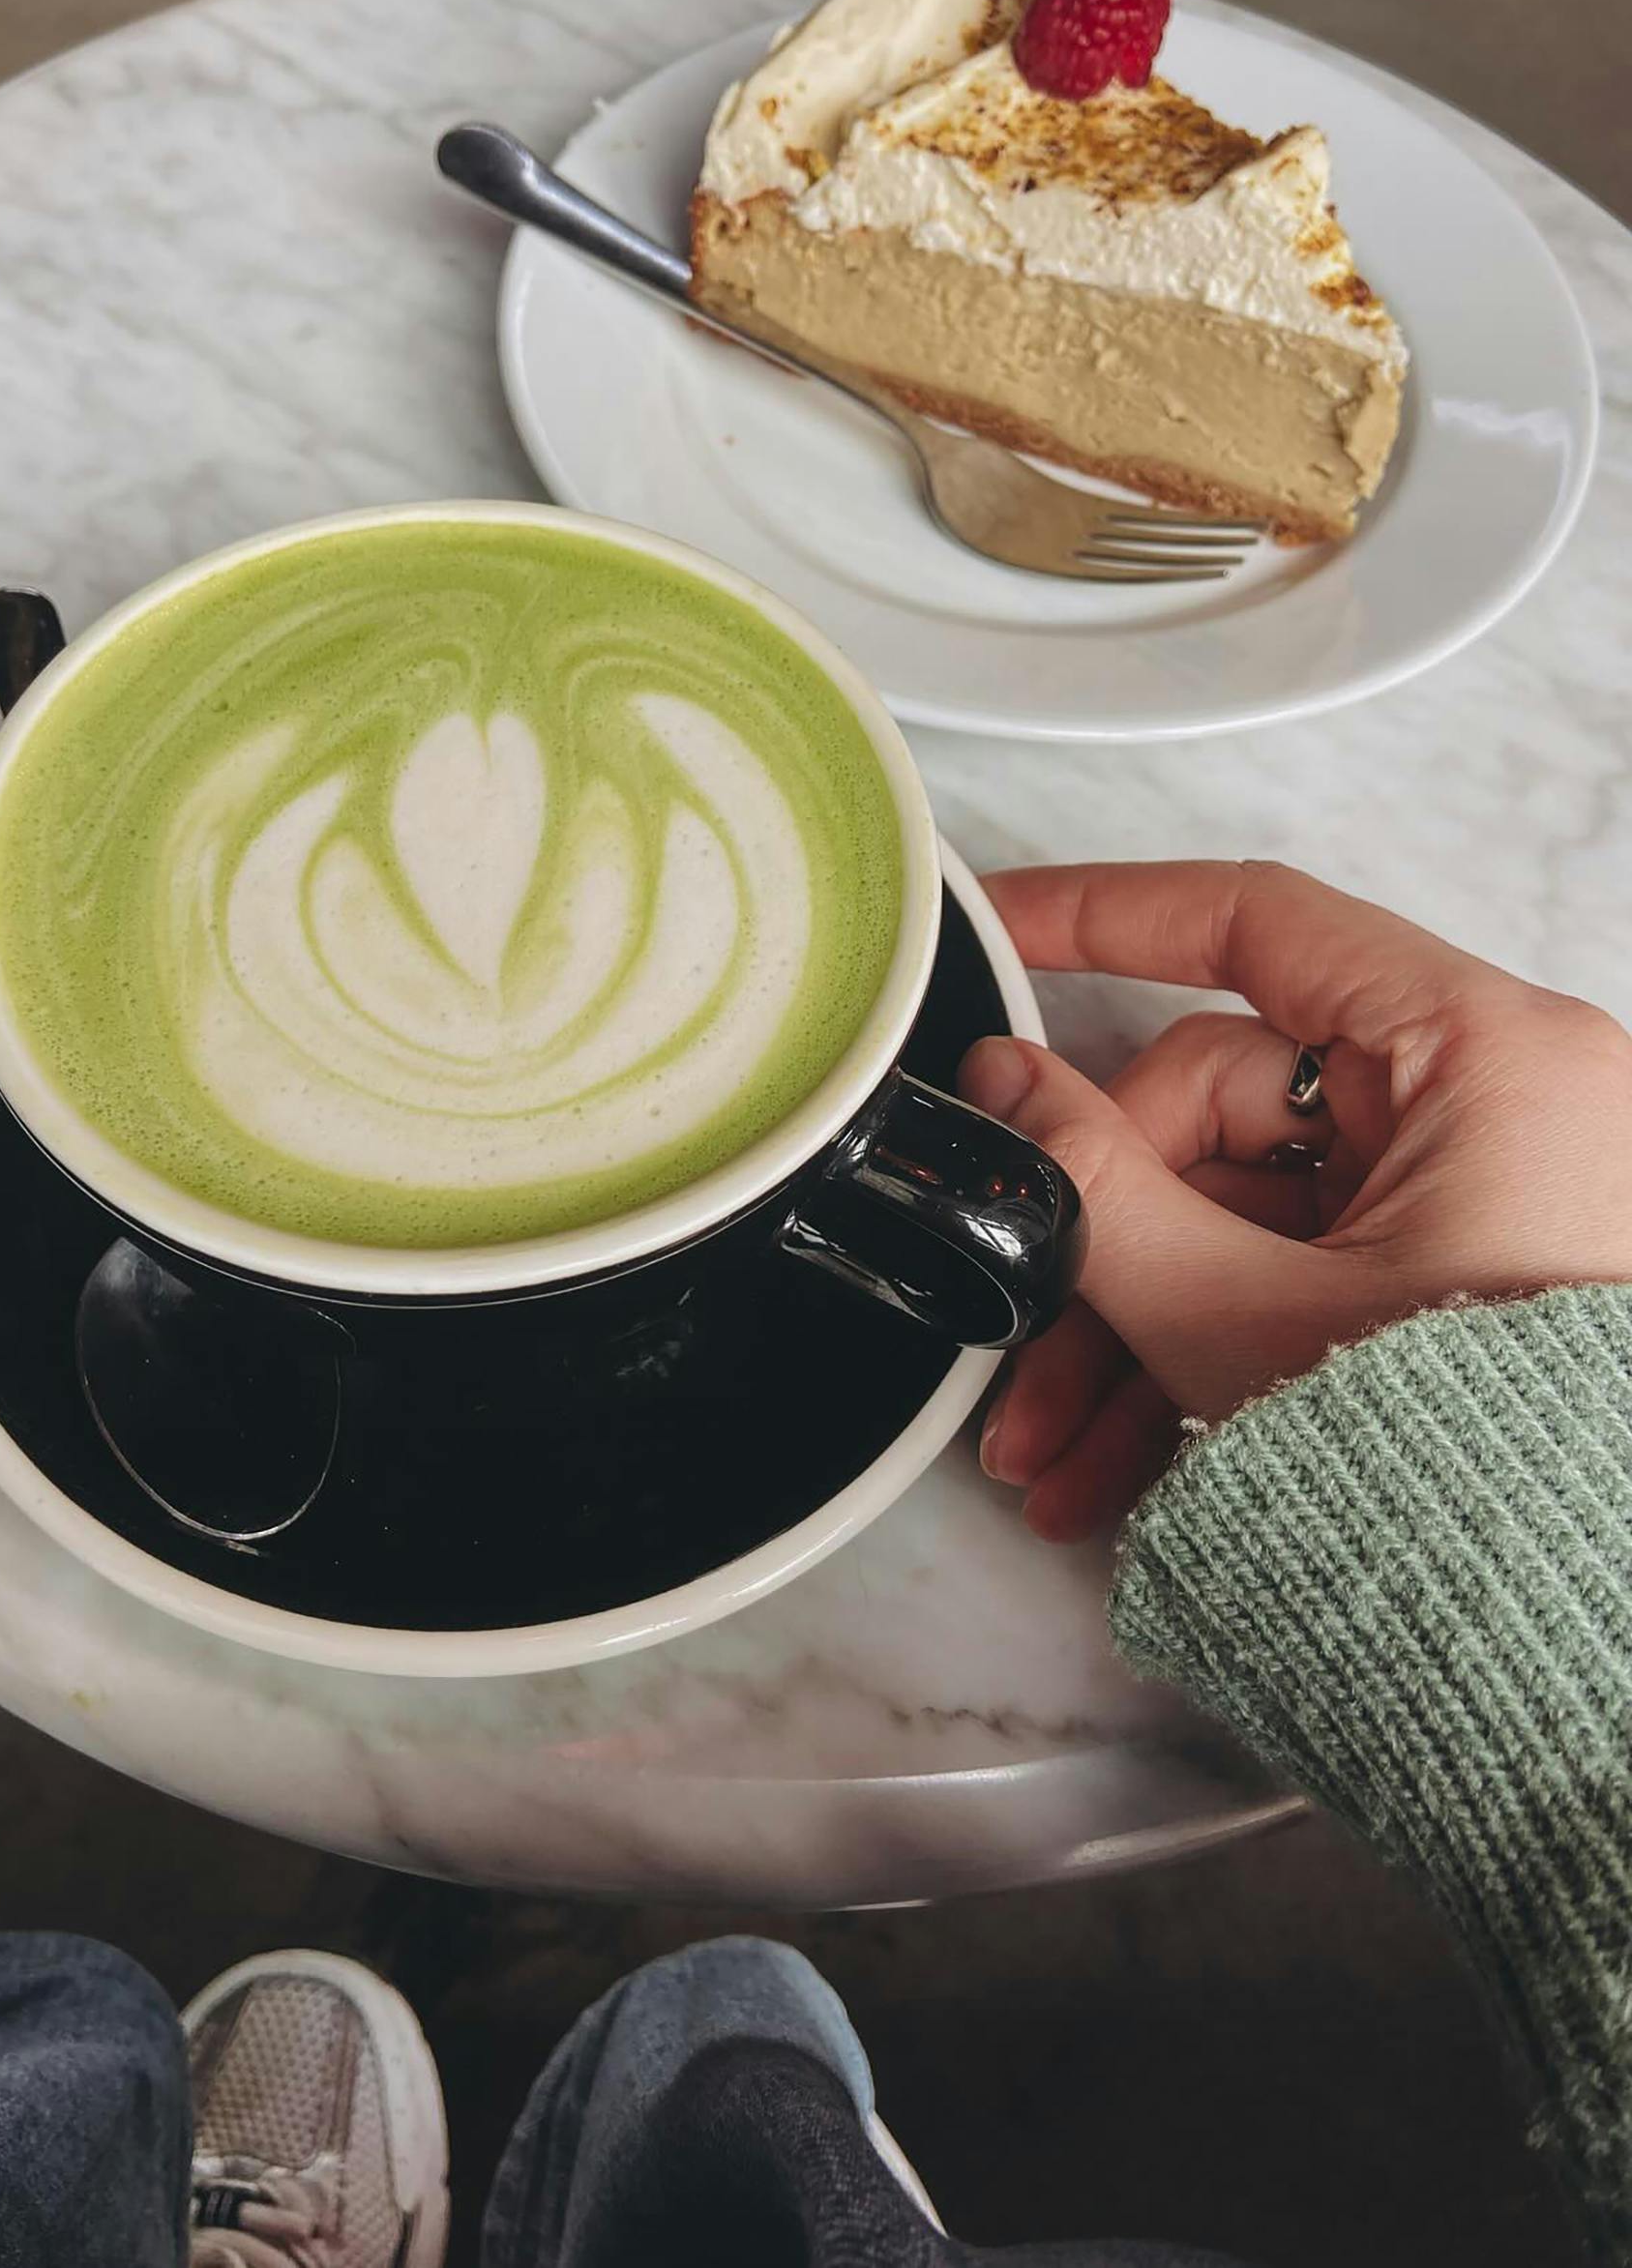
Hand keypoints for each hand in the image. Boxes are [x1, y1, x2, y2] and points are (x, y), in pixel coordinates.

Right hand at [959, 861, 1631, 1541]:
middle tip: (1020, 1336)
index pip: (1260, 924)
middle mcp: (1498, 1106)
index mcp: (1486, 1058)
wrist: (1586, 1660)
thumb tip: (1005, 1084)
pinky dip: (1211, 1355)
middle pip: (1226, 1111)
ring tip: (1055, 1449)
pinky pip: (1301, 1278)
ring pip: (1249, 1215)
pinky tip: (1122, 1463)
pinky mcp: (1468, 1280)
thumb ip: (1096, 1188)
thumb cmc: (1483, 1479)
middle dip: (1107, 1240)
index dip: (1108, 913)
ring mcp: (1485, 1198)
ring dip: (1137, 1326)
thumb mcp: (1244, 1319)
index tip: (1000, 925)